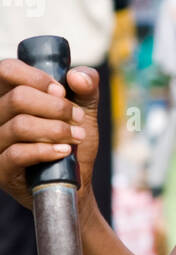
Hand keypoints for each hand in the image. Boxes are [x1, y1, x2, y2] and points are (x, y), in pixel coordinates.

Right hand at [0, 60, 100, 209]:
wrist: (75, 183)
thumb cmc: (73, 143)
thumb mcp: (84, 110)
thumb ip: (87, 87)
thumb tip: (76, 76)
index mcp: (11, 97)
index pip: (7, 70)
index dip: (36, 77)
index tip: (61, 91)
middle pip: (18, 98)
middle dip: (56, 107)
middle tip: (77, 117)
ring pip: (20, 126)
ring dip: (56, 130)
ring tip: (77, 137)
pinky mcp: (1, 170)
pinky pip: (17, 153)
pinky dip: (46, 150)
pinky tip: (64, 151)